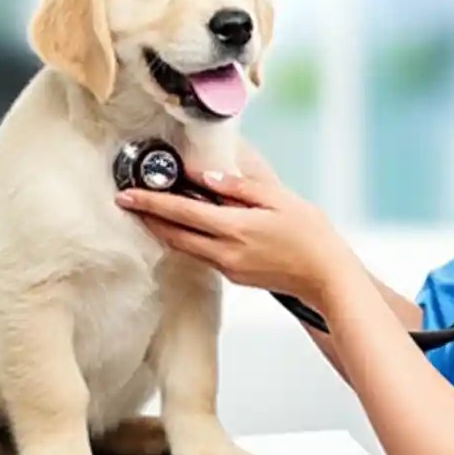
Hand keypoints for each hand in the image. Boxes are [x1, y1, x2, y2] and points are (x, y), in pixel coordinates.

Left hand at [115, 169, 361, 312]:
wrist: (326, 276)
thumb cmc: (310, 235)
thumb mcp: (279, 200)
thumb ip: (240, 187)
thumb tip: (208, 177)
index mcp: (235, 229)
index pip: (182, 213)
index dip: (151, 203)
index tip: (127, 195)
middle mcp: (225, 252)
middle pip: (174, 235)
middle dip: (148, 219)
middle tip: (127, 203)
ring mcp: (229, 268)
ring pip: (185, 247)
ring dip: (165, 230)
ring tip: (150, 213)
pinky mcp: (235, 276)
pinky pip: (202, 255)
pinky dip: (188, 240)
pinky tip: (188, 228)